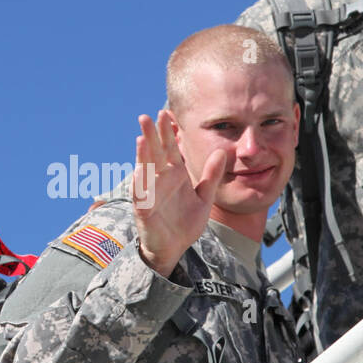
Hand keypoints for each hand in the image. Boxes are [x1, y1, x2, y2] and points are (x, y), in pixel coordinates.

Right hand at [132, 110, 226, 276]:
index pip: (170, 149)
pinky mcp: (144, 209)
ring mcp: (150, 194)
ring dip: (142, 154)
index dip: (167, 133)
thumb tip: (221, 152)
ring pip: (145, 170)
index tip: (166, 114)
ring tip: (142, 137)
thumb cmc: (185, 222)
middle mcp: (160, 180)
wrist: (175, 248)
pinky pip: (141, 194)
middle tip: (148, 116)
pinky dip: (141, 183)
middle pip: (155, 154)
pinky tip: (140, 171)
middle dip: (151, 136)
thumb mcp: (204, 197)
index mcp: (174, 175)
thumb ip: (211, 175)